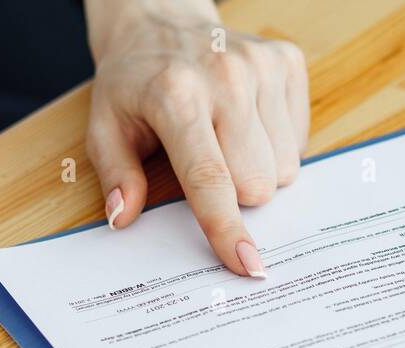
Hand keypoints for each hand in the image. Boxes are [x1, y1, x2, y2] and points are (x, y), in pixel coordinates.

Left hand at [84, 0, 308, 276]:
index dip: (227, 227)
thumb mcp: (105, 126)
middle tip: (209, 165)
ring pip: (284, 167)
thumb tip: (123, 218)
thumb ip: (115, 174)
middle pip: (257, 184)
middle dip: (237, 193)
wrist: (162, 19)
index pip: (210, 178)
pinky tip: (247, 121)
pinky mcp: (288, 61)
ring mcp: (263, 66)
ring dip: (259, 169)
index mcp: (176, 95)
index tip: (247, 265)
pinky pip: (299, 140)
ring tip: (228, 140)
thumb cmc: (135, 83)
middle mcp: (226, 77)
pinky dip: (276, 143)